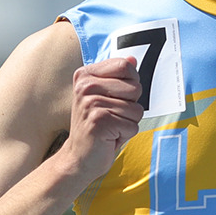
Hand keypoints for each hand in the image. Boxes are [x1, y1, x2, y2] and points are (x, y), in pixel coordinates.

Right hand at [65, 56, 144, 180]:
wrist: (79, 156)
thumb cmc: (96, 125)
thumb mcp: (105, 96)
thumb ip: (118, 77)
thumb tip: (132, 58)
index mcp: (85, 75)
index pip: (126, 66)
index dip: (130, 83)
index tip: (115, 97)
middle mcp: (85, 86)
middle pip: (135, 87)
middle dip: (131, 106)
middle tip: (112, 115)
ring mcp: (90, 103)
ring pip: (136, 109)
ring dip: (128, 122)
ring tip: (110, 127)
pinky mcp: (99, 121)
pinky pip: (132, 125)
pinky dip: (125, 134)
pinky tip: (109, 136)